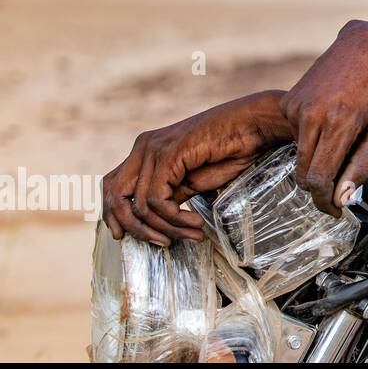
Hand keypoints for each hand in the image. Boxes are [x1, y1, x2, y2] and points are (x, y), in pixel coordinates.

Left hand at [102, 90, 291, 244]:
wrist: (255, 125)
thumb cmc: (231, 149)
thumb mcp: (193, 179)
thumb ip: (169, 194)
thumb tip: (152, 219)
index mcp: (146, 149)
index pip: (112, 186)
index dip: (112, 215)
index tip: (124, 237)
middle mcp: (144, 146)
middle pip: (113, 195)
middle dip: (132, 227)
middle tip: (162, 243)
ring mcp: (153, 149)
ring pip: (139, 205)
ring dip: (166, 227)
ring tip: (193, 234)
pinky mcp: (168, 155)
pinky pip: (156, 200)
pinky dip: (173, 218)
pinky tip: (195, 222)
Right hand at [280, 18, 367, 216]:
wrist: (364, 45)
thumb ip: (363, 164)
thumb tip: (342, 198)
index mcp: (339, 124)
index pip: (318, 178)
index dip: (324, 201)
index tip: (334, 210)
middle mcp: (312, 116)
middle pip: (303, 172)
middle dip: (318, 188)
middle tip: (335, 192)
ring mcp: (296, 106)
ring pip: (299, 154)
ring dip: (315, 161)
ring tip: (340, 146)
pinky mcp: (288, 101)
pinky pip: (295, 134)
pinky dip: (310, 138)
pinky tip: (329, 122)